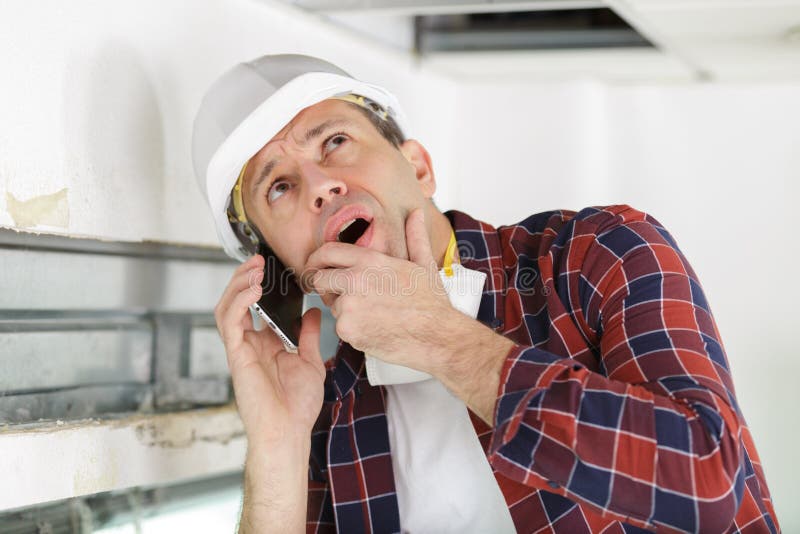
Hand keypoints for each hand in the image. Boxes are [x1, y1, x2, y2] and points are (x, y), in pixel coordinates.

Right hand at [214, 254, 325, 443]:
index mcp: (265, 345)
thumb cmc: (297, 406)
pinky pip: (230, 322)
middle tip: (259, 260)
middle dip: (245, 278)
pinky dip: (240, 302)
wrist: (288, 432)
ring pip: (227, 307)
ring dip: (238, 284)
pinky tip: (254, 289)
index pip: (256, 307)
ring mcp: (241, 349)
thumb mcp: (310, 362)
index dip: (259, 285)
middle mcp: (249, 344)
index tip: (273, 267)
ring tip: (255, 268)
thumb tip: (312, 312)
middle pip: (236, 301)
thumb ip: (308, 335)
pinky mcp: (237, 355)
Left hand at [305, 208, 514, 423]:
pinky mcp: (348, 330)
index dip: (317, 259)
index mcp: (370, 261)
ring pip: (332, 306)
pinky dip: (353, 330)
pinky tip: (374, 328)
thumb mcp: (424, 264)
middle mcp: (355, 280)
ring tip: (373, 314)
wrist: (438, 336)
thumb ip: (415, 237)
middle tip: (342, 294)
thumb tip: (416, 215)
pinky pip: (341, 328)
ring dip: (345, 310)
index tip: (315, 266)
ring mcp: (349, 306)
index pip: (327, 252)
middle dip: (327, 287)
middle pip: (319, 279)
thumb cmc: (432, 304)